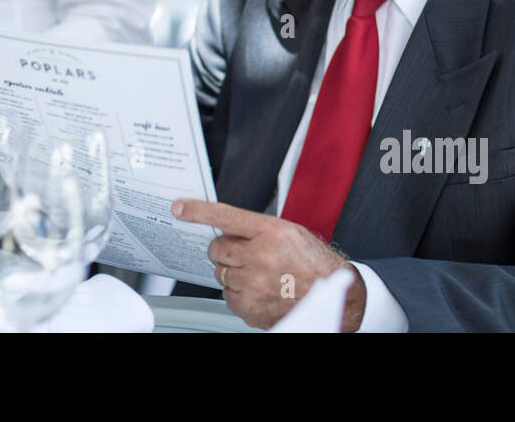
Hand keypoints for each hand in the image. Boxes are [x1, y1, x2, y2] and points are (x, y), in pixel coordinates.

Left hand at [172, 198, 366, 330]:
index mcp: (271, 232)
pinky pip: (228, 297)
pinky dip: (239, 294)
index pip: (226, 216)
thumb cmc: (314, 264)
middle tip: (247, 255)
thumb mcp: (290, 233)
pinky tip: (260, 291)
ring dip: (234, 274)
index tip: (179, 207)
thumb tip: (227, 231)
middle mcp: (260, 257)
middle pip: (217, 250)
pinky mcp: (250, 308)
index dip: (198, 211)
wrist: (335, 297)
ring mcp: (253, 284)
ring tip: (260, 275)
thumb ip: (257, 229)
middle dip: (226, 251)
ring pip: (221, 274)